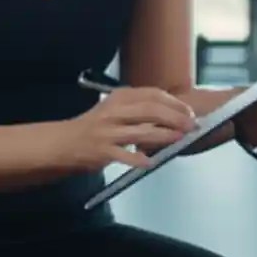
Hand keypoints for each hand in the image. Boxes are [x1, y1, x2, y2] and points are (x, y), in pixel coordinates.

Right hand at [55, 87, 198, 172]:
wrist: (65, 142)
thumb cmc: (96, 126)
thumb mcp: (115, 110)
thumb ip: (138, 110)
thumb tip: (174, 116)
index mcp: (119, 97)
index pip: (152, 94)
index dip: (174, 103)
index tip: (189, 112)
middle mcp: (114, 111)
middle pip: (150, 110)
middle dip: (175, 117)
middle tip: (191, 126)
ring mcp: (108, 131)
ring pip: (142, 131)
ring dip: (164, 135)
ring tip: (180, 139)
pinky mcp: (103, 151)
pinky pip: (125, 155)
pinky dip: (140, 159)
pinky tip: (151, 162)